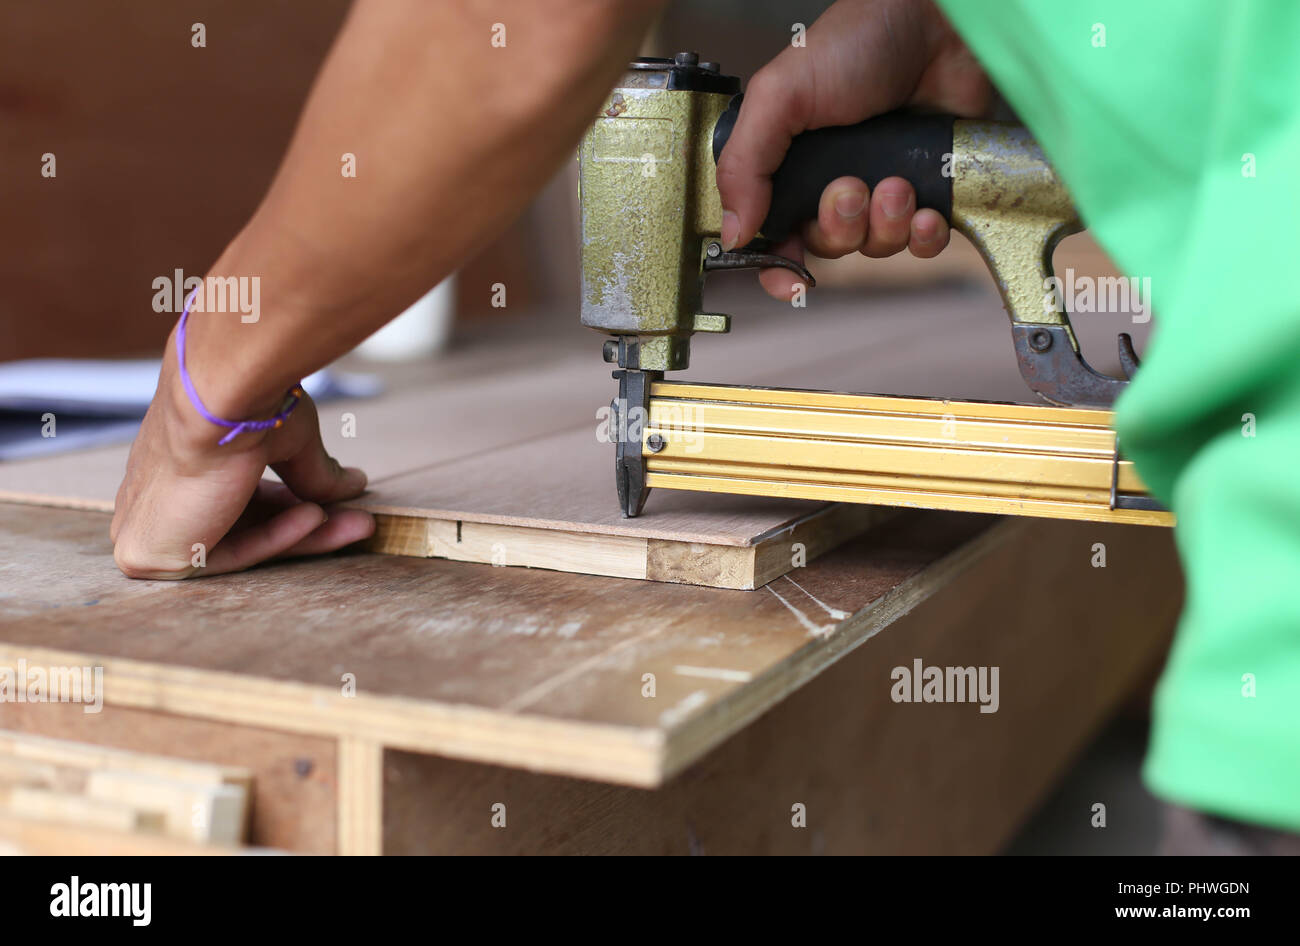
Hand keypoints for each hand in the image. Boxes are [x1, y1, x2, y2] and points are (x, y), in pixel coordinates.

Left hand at [110, 329, 373, 578]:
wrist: (215, 396)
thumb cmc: (241, 403)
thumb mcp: (287, 440)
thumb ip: (311, 471)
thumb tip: (354, 485)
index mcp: (175, 463)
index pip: (236, 498)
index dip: (292, 504)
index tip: (338, 501)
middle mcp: (158, 493)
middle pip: (244, 525)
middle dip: (308, 524)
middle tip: (360, 521)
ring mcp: (147, 524)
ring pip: (238, 542)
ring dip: (303, 534)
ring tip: (356, 523)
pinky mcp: (144, 553)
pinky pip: (223, 557)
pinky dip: (275, 540)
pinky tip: (317, 519)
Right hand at [715, 0, 991, 299]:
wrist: (937, 23)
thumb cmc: (859, 42)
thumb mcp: (779, 96)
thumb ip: (745, 164)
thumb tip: (732, 232)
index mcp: (788, 163)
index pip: (773, 234)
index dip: (777, 264)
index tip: (790, 278)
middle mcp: (832, 179)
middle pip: (826, 246)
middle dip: (839, 226)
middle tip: (850, 187)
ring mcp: (882, 186)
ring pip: (875, 247)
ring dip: (885, 225)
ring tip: (896, 183)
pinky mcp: (930, 190)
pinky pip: (922, 243)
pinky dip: (924, 236)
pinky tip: (927, 209)